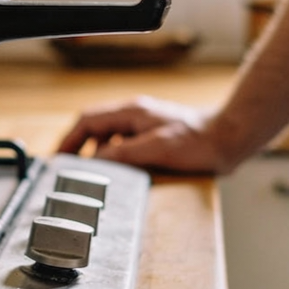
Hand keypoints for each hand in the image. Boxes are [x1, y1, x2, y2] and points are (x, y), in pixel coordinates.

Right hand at [56, 96, 232, 173]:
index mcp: (131, 112)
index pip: (87, 120)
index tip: (60, 159)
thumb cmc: (199, 142)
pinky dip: (114, 158)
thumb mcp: (157, 148)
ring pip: (109, 137)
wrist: (229, 139)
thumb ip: (124, 152)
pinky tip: (119, 174)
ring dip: (97, 154)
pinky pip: (124, 146)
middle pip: (94, 128)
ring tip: (92, 176)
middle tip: (69, 170)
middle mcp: (135, 115)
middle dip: (79, 147)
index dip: (69, 139)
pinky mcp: (154, 137)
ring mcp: (144, 125)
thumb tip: (97, 160)